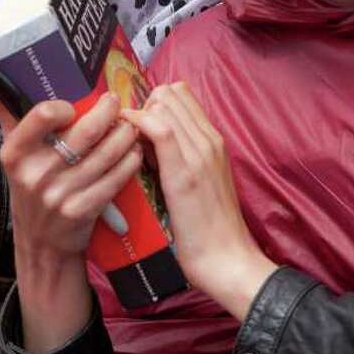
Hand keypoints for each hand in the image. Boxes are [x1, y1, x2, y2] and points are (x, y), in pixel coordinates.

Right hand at [0, 61, 141, 352]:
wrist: (42, 244)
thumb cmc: (30, 184)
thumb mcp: (13, 149)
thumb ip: (5, 106)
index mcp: (14, 154)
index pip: (39, 116)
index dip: (63, 106)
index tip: (76, 104)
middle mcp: (34, 175)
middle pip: (83, 133)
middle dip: (108, 113)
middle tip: (117, 103)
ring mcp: (59, 196)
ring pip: (105, 154)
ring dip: (125, 135)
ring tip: (131, 125)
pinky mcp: (83, 212)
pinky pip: (115, 179)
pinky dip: (130, 161)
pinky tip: (135, 152)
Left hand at [122, 82, 276, 321]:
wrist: (228, 260)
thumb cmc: (209, 228)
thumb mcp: (198, 182)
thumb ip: (179, 157)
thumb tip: (147, 141)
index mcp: (215, 141)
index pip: (182, 94)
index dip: (155, 102)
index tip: (139, 123)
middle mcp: (210, 140)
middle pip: (171, 93)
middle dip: (144, 104)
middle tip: (129, 133)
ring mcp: (200, 154)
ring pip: (164, 105)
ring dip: (138, 114)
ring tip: (126, 140)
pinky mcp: (185, 173)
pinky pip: (159, 129)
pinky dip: (138, 123)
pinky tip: (126, 134)